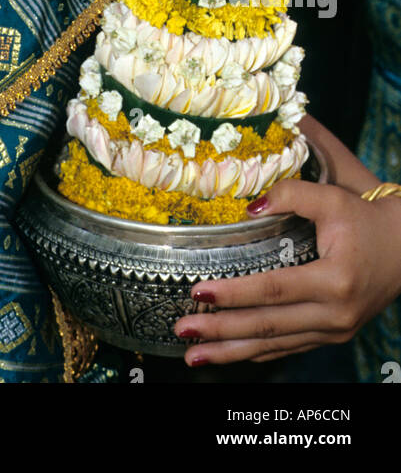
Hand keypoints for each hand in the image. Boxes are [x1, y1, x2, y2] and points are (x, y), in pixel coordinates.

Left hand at [172, 178, 400, 365]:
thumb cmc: (366, 218)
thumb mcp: (332, 197)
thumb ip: (292, 194)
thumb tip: (250, 205)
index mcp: (334, 280)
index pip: (273, 290)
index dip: (234, 293)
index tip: (197, 293)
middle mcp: (334, 314)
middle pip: (268, 326)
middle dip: (221, 331)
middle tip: (182, 330)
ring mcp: (333, 330)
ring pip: (275, 346)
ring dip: (231, 352)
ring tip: (193, 355)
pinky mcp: (331, 334)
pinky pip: (288, 348)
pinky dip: (257, 353)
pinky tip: (229, 354)